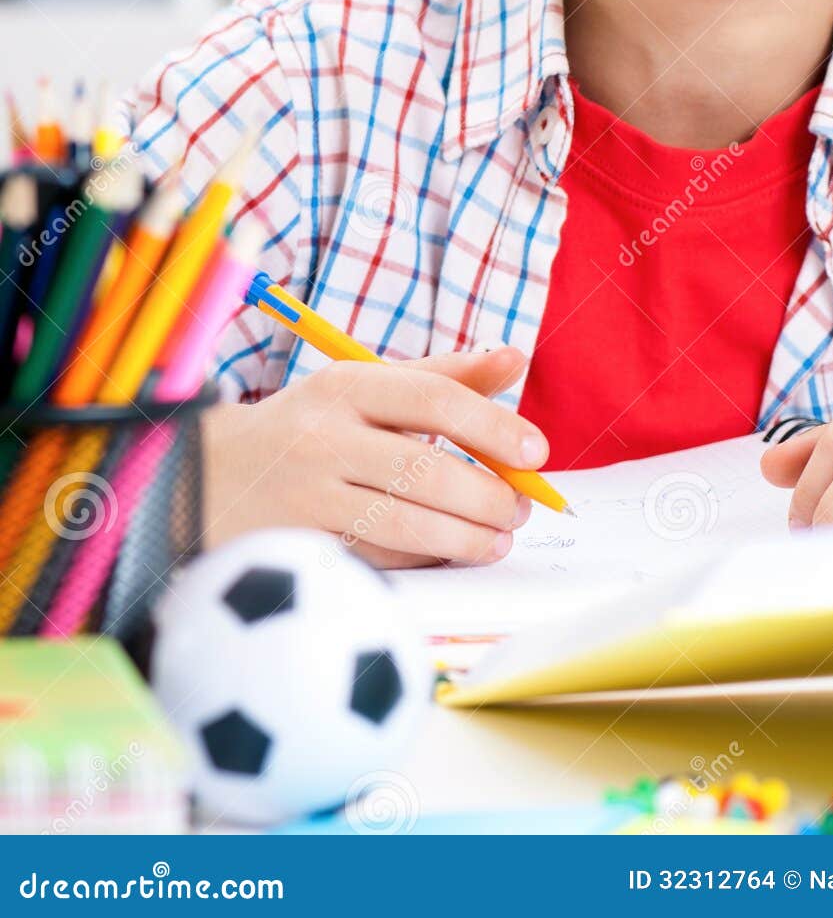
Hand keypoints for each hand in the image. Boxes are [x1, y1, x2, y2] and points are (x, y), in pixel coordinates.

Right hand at [201, 345, 547, 567]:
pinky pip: (381, 559)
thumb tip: (515, 358)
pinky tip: (454, 553)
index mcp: (347, 386)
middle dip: (488, 495)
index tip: (536, 452)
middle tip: (520, 507)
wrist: (211, 472)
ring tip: (499, 537)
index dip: (492, 424)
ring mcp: (310, 496)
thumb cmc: (314, 424)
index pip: (433, 398)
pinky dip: (427, 559)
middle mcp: (325, 437)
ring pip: (406, 524)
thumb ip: (444, 375)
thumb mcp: (366, 385)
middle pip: (425, 469)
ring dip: (467, 537)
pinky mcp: (304, 547)